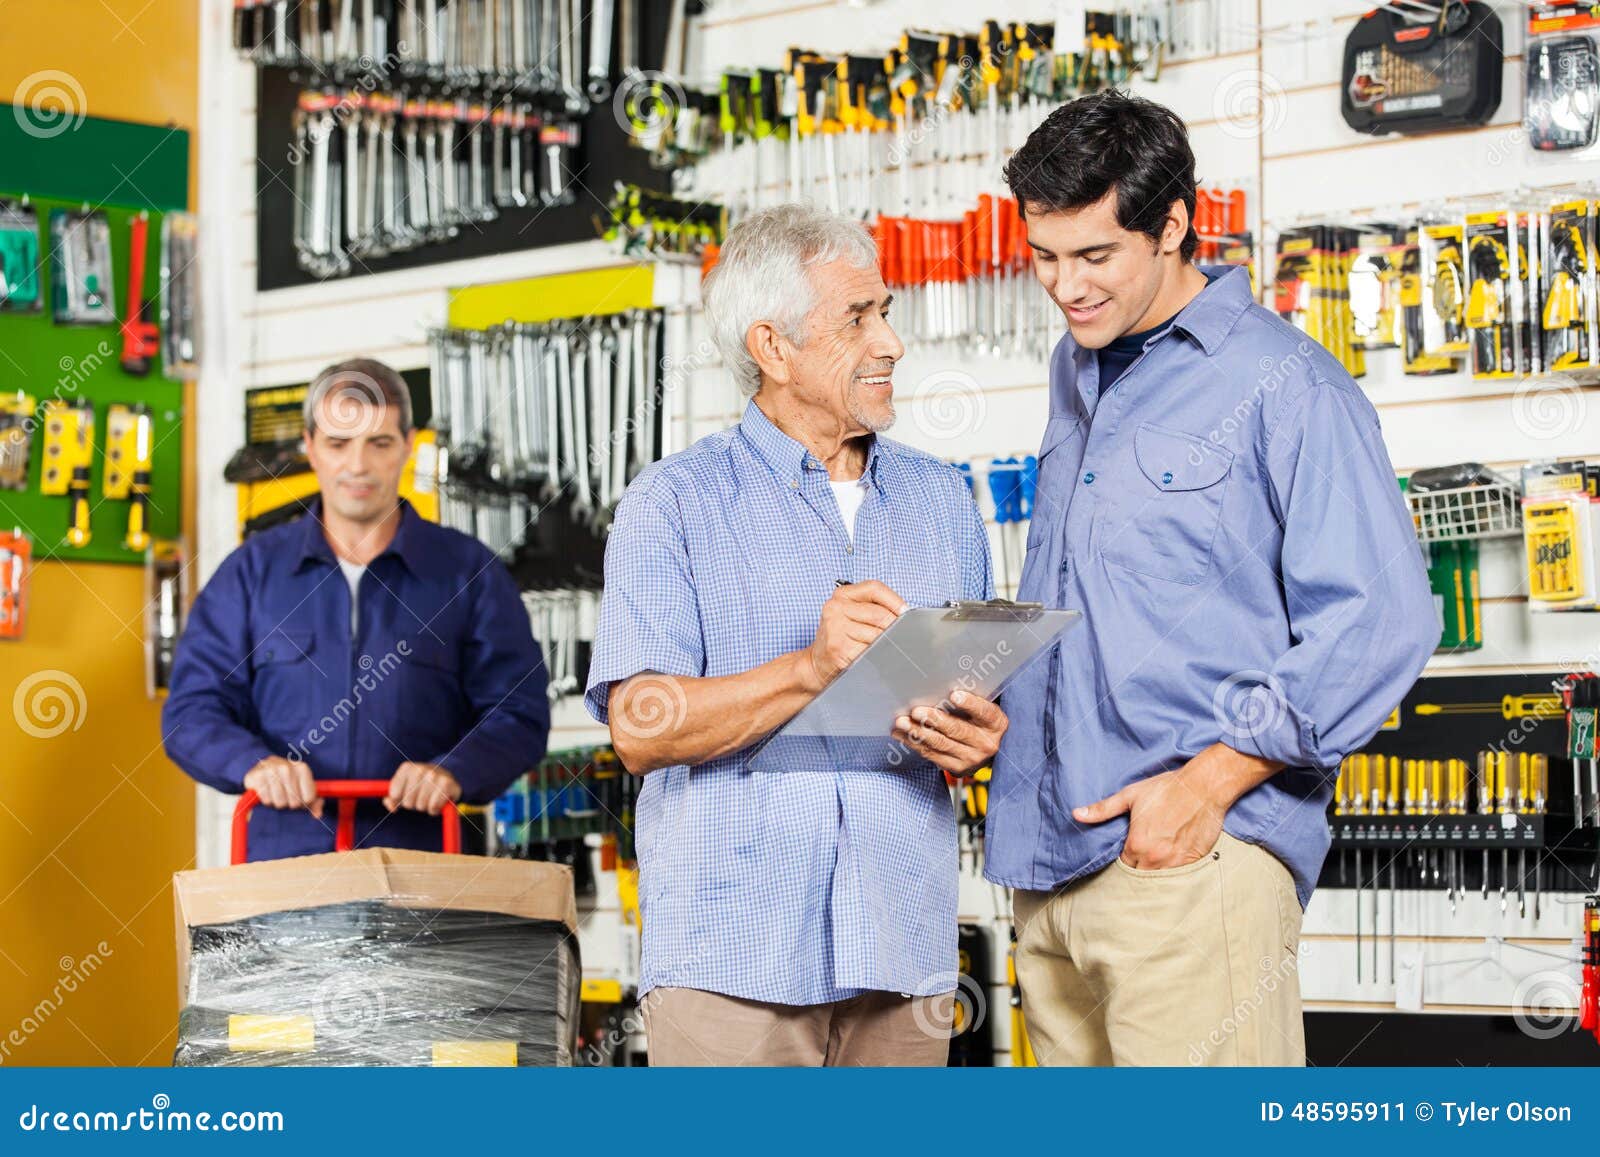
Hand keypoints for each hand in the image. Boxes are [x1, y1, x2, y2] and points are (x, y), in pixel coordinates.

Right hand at [243, 756, 322, 818]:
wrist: (263, 768)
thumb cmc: (287, 781)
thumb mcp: (302, 788)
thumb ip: (314, 802)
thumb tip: (317, 815)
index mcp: (302, 768)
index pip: (308, 798)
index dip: (304, 804)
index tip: (299, 799)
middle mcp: (286, 766)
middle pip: (294, 802)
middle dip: (290, 804)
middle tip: (285, 797)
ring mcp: (270, 769)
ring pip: (280, 802)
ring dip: (277, 803)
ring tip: (276, 794)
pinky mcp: (256, 776)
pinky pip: (266, 800)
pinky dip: (267, 800)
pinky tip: (266, 792)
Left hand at [384, 761, 461, 814]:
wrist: (444, 775)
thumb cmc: (418, 784)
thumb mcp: (402, 787)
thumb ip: (391, 798)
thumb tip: (392, 807)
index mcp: (407, 768)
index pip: (394, 795)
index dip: (399, 799)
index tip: (405, 794)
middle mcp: (420, 769)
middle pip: (408, 802)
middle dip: (412, 804)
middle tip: (419, 797)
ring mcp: (435, 775)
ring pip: (421, 806)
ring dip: (424, 807)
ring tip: (429, 799)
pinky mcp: (447, 784)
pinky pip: (434, 807)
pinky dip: (434, 810)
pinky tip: (437, 802)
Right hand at [803, 580, 907, 691]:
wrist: (816, 663)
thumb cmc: (840, 637)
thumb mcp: (852, 614)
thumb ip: (874, 607)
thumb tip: (904, 614)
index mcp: (841, 595)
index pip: (875, 588)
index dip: (894, 600)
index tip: (905, 612)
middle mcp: (835, 608)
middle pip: (880, 614)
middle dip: (895, 627)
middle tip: (899, 636)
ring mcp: (835, 628)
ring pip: (878, 635)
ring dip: (887, 644)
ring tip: (882, 649)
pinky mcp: (839, 649)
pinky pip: (871, 651)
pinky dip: (878, 656)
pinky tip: (873, 658)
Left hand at [892, 688, 1008, 775]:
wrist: (985, 748)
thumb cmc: (978, 719)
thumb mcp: (981, 708)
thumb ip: (968, 699)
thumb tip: (937, 685)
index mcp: (996, 723)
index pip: (984, 712)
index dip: (970, 704)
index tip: (954, 695)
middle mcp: (986, 743)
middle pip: (957, 730)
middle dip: (934, 719)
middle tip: (916, 711)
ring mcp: (971, 759)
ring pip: (940, 744)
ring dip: (918, 732)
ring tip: (902, 722)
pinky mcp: (956, 768)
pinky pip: (931, 754)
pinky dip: (914, 743)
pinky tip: (901, 733)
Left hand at [1072, 743, 1277, 869]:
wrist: (1204, 786)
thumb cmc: (1166, 788)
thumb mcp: (1130, 796)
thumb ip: (1102, 809)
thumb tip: (1076, 814)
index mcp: (1137, 844)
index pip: (1123, 867)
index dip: (1124, 862)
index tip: (1127, 856)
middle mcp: (1156, 858)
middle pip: (1140, 877)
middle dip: (1138, 871)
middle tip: (1140, 862)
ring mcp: (1177, 862)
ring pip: (1160, 880)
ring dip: (1156, 875)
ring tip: (1155, 864)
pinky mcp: (1195, 861)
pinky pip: (1181, 876)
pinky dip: (1175, 873)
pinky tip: (1173, 863)